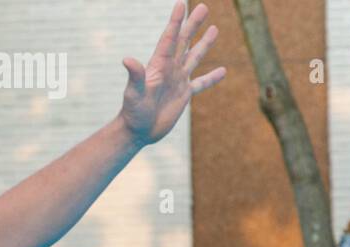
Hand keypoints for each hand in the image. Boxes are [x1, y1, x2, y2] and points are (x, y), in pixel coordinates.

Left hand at [118, 4, 222, 146]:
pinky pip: (201, 84)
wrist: (137, 131)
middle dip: (192, 25)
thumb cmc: (132, 112)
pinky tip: (223, 71)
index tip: (181, 4)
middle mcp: (170, 69)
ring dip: (204, 44)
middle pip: (184, 42)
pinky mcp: (184, 95)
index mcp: (159, 65)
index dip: (175, 21)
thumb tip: (127, 59)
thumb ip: (135, 76)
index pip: (169, 38)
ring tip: (214, 29)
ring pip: (194, 57)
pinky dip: (211, 78)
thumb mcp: (133, 93)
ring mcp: (178, 81)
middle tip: (202, 7)